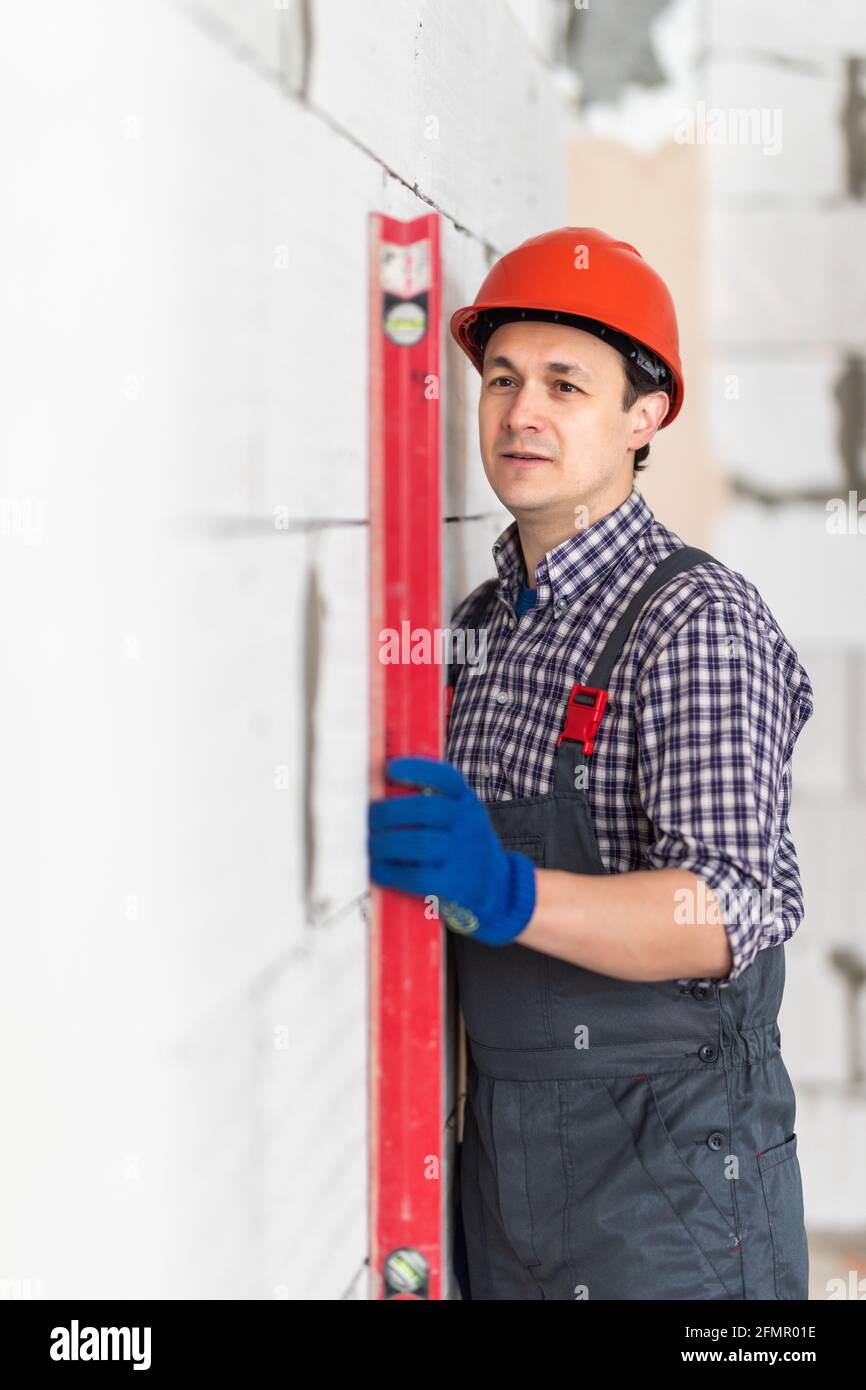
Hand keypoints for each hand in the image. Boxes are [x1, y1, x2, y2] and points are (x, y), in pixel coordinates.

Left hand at [367, 755, 535, 945]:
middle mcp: (467, 825)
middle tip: (370, 819)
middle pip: (426, 809)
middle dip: (389, 812)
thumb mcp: (458, 817)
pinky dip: (392, 872)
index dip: (417, 769)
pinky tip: (379, 871)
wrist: (493, 887)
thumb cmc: (461, 846)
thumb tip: (379, 790)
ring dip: (386, 843)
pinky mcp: (454, 885)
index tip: (390, 768)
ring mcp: (462, 855)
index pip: (447, 778)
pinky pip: (419, 876)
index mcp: (466, 803)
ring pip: (420, 843)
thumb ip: (432, 802)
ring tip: (372, 846)